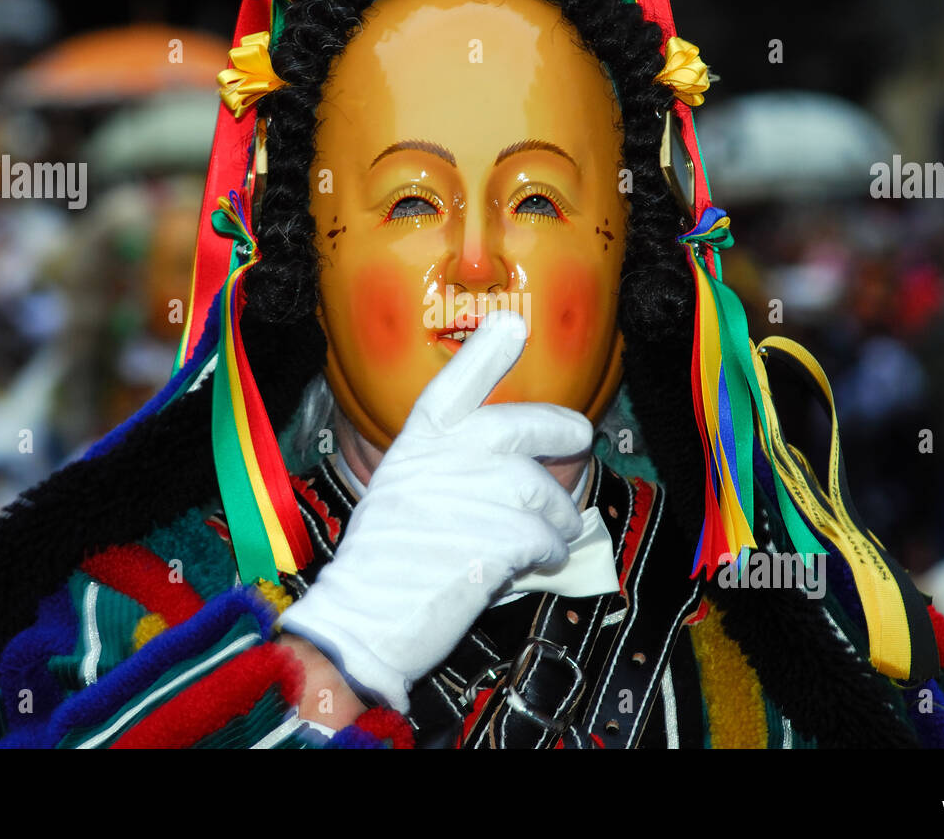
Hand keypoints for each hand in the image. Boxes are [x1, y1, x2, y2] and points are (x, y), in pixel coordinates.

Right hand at [279, 311, 591, 712]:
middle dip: (561, 430)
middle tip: (579, 437)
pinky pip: (544, 536)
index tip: (512, 325)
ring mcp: (466, 499)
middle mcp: (441, 461)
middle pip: (521, 427)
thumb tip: (513, 465)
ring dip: (558, 516)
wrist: (364, 619)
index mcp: (416, 445)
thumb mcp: (404, 491)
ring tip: (550, 535)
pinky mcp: (490, 542)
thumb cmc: (386, 561)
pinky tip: (537, 561)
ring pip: (543, 490)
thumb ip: (449, 467)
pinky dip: (550, 551)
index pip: (453, 386)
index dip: (485, 354)